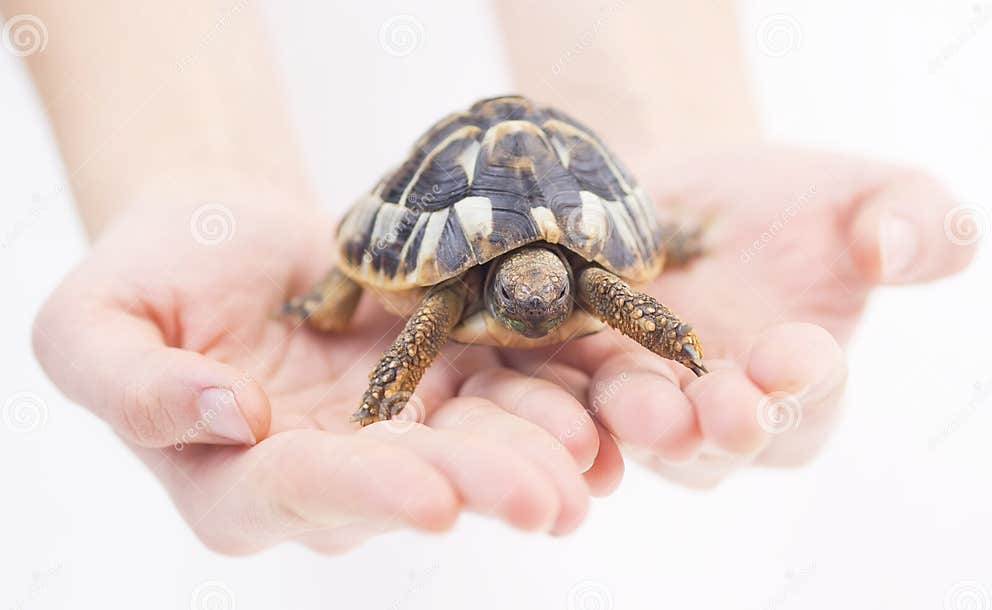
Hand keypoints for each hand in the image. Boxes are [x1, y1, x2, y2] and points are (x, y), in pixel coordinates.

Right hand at [32, 194, 611, 553]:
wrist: (221, 236)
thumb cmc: (148, 276)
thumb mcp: (92, 328)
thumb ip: (135, 388)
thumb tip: (228, 418)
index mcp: (238, 478)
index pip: (303, 493)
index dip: (367, 498)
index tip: (432, 500)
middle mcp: (329, 471)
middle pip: (410, 480)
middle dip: (480, 485)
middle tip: (552, 500)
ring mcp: (394, 427)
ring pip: (471, 440)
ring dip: (535, 448)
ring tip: (593, 453)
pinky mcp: (443, 375)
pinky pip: (501, 385)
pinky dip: (552, 392)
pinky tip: (602, 405)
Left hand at [508, 146, 976, 486]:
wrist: (672, 186)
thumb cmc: (777, 202)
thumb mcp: (859, 196)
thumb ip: (914, 222)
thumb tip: (894, 249)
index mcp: (794, 388)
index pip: (808, 406)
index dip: (807, 385)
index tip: (799, 355)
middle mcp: (713, 414)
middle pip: (718, 442)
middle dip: (722, 426)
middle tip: (725, 410)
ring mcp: (635, 398)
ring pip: (635, 433)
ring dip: (638, 425)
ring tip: (640, 407)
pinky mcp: (567, 370)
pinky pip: (558, 397)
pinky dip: (556, 401)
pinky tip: (554, 391)